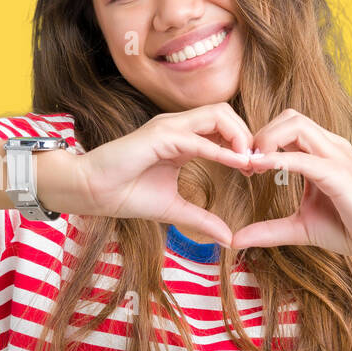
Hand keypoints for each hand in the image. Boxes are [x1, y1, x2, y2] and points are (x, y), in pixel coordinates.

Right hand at [69, 103, 256, 245]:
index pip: (222, 127)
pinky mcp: (159, 136)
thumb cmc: (125, 195)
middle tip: (260, 162)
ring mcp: (168, 127)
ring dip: (240, 136)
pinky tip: (239, 164)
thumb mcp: (173, 209)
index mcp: (181, 139)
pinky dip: (222, 150)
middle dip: (248, 134)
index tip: (258, 169)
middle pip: (225, 113)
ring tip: (252, 162)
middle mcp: (177, 126)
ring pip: (217, 114)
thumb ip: (202, 219)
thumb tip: (229, 238)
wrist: (90, 192)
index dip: (244, 144)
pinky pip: (198, 139)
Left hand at [231, 108, 351, 262]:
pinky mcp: (339, 174)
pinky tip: (261, 168)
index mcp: (322, 153)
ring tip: (252, 166)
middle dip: (261, 135)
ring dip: (267, 140)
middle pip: (289, 117)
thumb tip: (237, 239)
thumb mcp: (300, 228)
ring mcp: (337, 157)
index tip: (245, 167)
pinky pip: (304, 157)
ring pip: (295, 125)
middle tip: (246, 164)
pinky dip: (278, 159)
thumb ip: (269, 230)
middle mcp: (331, 147)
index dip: (261, 140)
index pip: (287, 126)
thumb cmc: (349, 229)